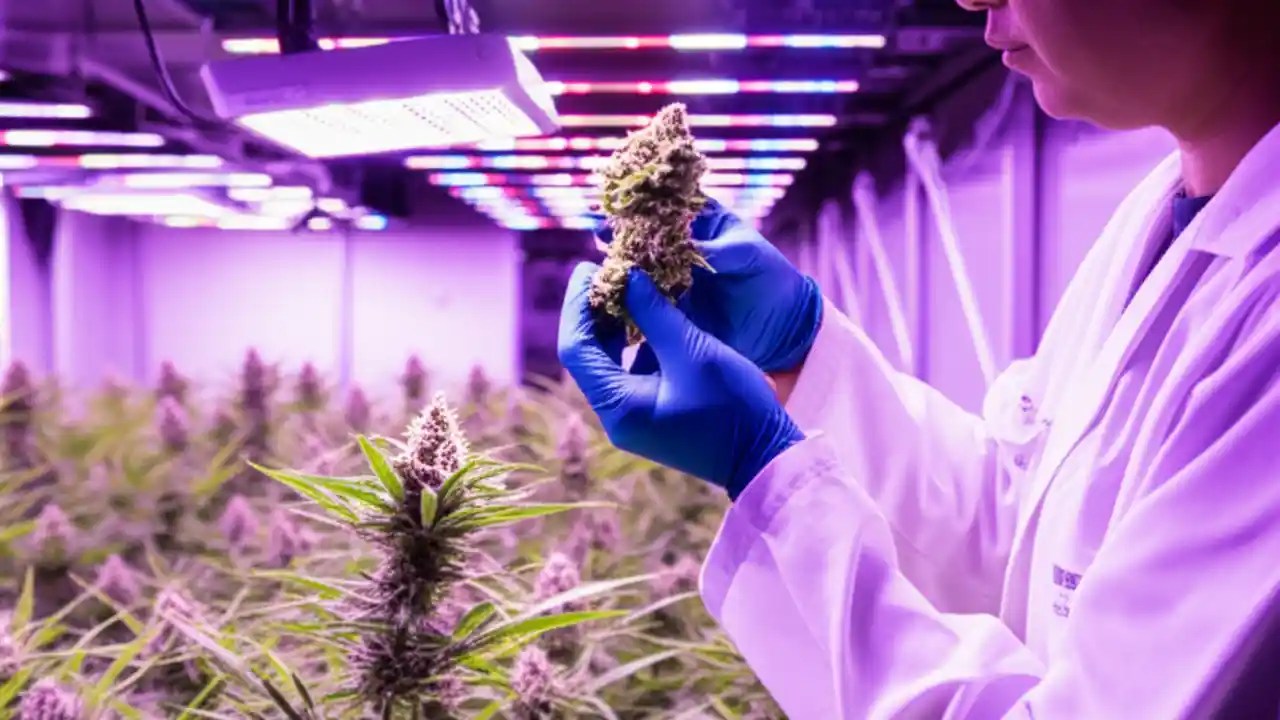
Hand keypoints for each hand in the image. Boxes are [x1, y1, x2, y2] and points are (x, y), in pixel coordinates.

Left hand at [558, 263, 803, 497]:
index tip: (588, 268)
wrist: (766, 457)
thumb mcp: (693, 352)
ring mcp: (634, 417)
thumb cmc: (732, 406)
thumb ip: (655, 313)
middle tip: (608, 272)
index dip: (577, 304)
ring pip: (609, 361)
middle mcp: (617, 416)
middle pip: (588, 355)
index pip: (575, 348)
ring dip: (616, 324)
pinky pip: (631, 371)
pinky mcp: (653, 414)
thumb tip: (628, 278)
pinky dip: (636, 342)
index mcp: (619, 406)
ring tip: (629, 286)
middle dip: (594, 311)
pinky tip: (651, 313)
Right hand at [591, 198, 823, 372]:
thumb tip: (687, 246)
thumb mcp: (748, 256)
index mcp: (698, 221)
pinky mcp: (668, 310)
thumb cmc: (769, 279)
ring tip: (600, 272)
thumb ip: (718, 250)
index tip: (618, 207)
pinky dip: (626, 304)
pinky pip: (642, 304)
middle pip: (641, 237)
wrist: (780, 327)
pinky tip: (610, 305)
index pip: (664, 205)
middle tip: (601, 238)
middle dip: (620, 237)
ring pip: (636, 271)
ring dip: (618, 271)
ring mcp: (670, 278)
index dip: (640, 204)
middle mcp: (678, 247)